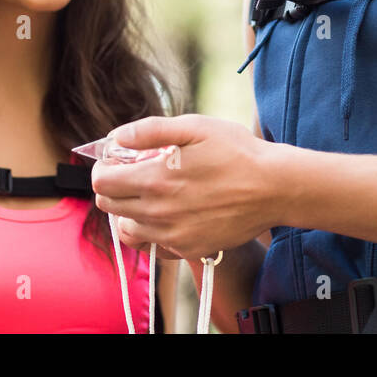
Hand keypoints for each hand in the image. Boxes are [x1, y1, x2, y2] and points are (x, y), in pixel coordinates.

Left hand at [91, 114, 274, 260]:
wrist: (275, 188)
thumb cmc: (237, 152)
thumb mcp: (194, 127)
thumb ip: (149, 130)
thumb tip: (116, 136)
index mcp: (154, 179)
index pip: (101, 182)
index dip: (104, 167)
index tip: (118, 159)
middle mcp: (158, 212)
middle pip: (108, 206)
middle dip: (114, 187)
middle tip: (135, 173)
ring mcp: (173, 236)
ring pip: (128, 230)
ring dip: (131, 212)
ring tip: (152, 195)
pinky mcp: (189, 250)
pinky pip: (155, 246)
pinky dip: (155, 232)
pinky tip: (172, 214)